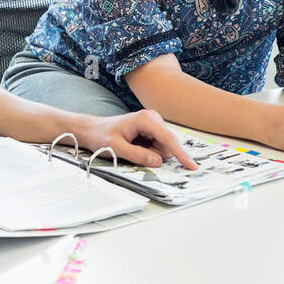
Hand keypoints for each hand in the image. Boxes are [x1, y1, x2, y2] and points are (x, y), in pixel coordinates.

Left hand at [75, 109, 198, 168]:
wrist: (92, 130)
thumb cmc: (101, 136)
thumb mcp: (116, 148)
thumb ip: (138, 155)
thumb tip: (158, 161)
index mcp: (145, 119)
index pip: (168, 139)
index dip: (181, 154)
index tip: (191, 166)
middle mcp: (152, 118)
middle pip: (166, 144)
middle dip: (154, 154)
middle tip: (132, 153)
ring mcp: (153, 123)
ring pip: (162, 147)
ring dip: (150, 154)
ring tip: (130, 148)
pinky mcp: (152, 129)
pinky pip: (157, 146)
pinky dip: (148, 151)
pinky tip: (134, 147)